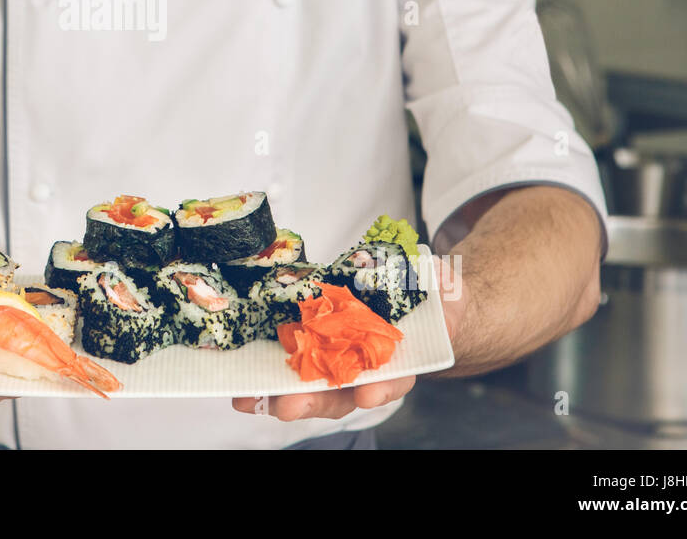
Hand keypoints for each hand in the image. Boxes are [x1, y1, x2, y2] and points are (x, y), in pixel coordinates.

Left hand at [233, 251, 467, 420]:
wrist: (417, 303)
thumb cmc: (431, 302)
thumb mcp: (444, 294)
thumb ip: (445, 293)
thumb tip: (443, 281)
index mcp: (400, 361)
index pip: (392, 380)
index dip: (381, 387)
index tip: (369, 392)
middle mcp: (364, 371)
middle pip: (340, 395)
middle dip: (313, 400)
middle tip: (289, 404)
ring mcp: (335, 363)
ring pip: (308, 388)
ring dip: (279, 395)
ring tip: (252, 397)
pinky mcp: (311, 348)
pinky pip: (287, 368)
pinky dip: (264, 380)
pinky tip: (241, 388)